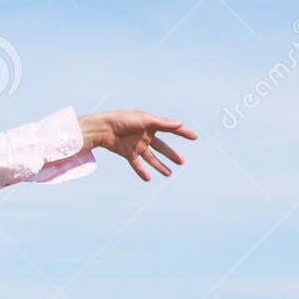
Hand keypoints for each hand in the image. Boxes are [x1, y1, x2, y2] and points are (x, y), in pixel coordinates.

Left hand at [79, 110, 196, 181]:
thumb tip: (180, 124)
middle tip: (182, 162)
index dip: (183, 132)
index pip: (171, 129)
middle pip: (162, 147)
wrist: (103, 128)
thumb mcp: (145, 120)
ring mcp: (137, 145)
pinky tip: (148, 179)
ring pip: (151, 158)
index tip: (195, 137)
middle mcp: (146, 136)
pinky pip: (136, 164)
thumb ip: (162, 123)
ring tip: (169, 174)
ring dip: (160, 166)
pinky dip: (142, 172)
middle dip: (171, 155)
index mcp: (151, 124)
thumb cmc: (123, 119)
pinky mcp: (127, 153)